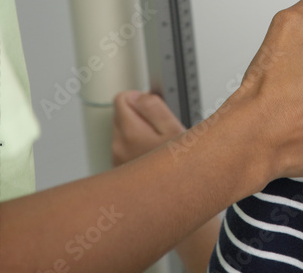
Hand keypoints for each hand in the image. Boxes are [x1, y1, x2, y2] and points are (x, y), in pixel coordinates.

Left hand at [112, 92, 221, 272]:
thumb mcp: (176, 131)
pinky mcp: (122, 173)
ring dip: (139, 132)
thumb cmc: (184, 174)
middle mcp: (118, 149)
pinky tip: (156, 159)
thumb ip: (153, 106)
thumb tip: (137, 96)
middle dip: (139, 116)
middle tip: (161, 129)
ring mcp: (118, 162)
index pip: (121, 100)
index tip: (152, 109)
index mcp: (129, 134)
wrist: (183, 206)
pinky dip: (138, 149)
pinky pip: (127, 150)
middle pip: (121, 115)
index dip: (139, 98)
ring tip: (161, 145)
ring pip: (124, 133)